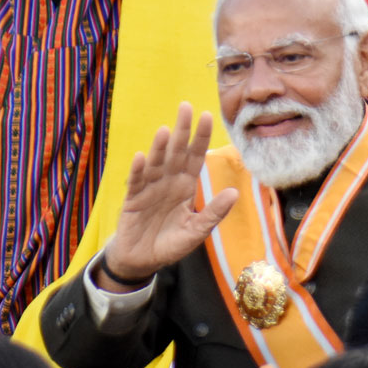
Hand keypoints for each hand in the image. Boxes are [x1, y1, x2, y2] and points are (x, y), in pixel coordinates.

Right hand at [100, 104, 237, 292]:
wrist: (142, 260)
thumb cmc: (170, 243)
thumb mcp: (197, 230)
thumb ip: (213, 213)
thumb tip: (234, 193)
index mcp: (185, 186)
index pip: (195, 156)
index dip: (201, 137)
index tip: (207, 116)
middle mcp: (168, 181)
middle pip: (176, 152)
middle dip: (182, 130)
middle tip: (186, 107)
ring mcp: (149, 189)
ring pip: (156, 163)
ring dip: (160, 148)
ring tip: (165, 131)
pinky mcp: (132, 200)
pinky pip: (136, 182)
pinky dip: (138, 170)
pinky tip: (141, 157)